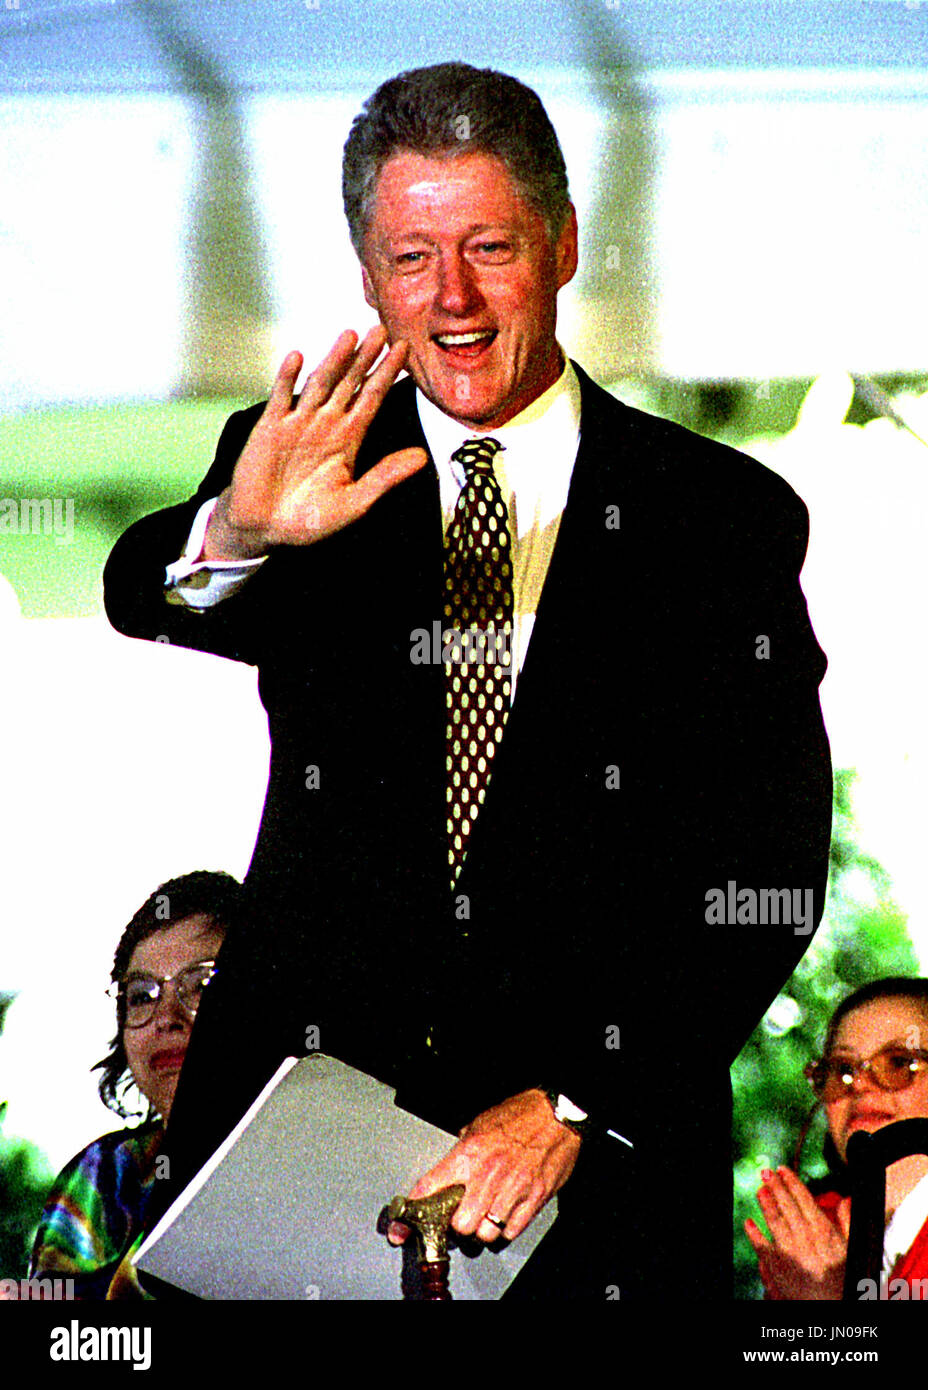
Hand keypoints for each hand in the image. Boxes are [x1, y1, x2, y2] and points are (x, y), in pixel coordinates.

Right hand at [203, 326, 427, 558]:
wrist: (265, 529)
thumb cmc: (308, 520)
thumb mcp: (354, 503)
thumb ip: (385, 477)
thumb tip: (423, 458)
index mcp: (348, 439)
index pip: (372, 399)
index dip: (387, 375)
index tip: (404, 350)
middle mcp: (326, 424)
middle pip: (348, 383)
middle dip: (365, 357)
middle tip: (381, 330)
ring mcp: (297, 423)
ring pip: (319, 384)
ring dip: (333, 360)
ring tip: (349, 337)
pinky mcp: (270, 428)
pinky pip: (280, 398)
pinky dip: (287, 378)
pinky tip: (297, 357)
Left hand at [387, 1088, 581, 1247]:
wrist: (555, 1114)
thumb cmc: (518, 1116)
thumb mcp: (478, 1126)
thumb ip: (461, 1153)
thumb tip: (449, 1173)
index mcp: (468, 1154)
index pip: (429, 1189)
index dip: (411, 1214)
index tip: (400, 1230)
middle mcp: (487, 1175)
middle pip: (460, 1225)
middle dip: (458, 1225)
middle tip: (462, 1215)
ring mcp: (512, 1190)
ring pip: (486, 1233)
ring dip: (484, 1228)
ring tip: (487, 1214)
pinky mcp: (534, 1199)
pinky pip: (512, 1231)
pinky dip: (506, 1228)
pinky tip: (506, 1213)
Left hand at [745, 1165, 850, 1300]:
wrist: (832, 1307)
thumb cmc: (843, 1280)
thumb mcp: (852, 1249)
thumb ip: (848, 1222)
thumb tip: (847, 1200)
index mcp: (823, 1230)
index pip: (804, 1198)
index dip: (792, 1181)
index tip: (783, 1169)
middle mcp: (804, 1236)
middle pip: (786, 1205)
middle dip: (775, 1186)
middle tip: (766, 1172)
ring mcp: (789, 1250)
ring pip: (774, 1219)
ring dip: (765, 1202)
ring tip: (760, 1189)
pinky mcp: (776, 1265)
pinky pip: (761, 1245)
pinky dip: (753, 1232)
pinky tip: (748, 1222)